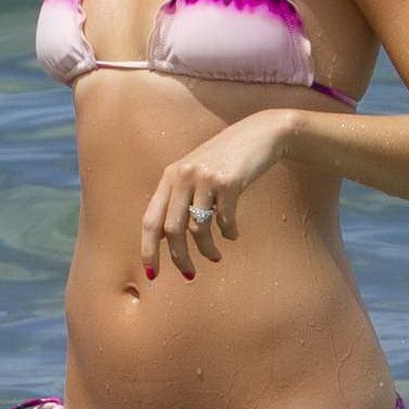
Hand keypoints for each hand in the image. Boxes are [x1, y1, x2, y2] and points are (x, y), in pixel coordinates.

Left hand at [141, 110, 295, 277]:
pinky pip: (224, 221)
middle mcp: (182, 176)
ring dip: (207, 250)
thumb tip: (167, 238)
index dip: (148, 249)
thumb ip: (179, 198)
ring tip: (215, 257)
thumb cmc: (226, 158)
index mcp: (169, 176)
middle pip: (172, 230)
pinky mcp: (229, 182)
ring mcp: (205, 179)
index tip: (151, 274)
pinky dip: (228, 234)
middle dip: (179, 258)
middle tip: (189, 274)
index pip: (150, 219)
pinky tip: (233, 235)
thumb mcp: (195, 172)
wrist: (259, 133)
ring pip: (199, 229)